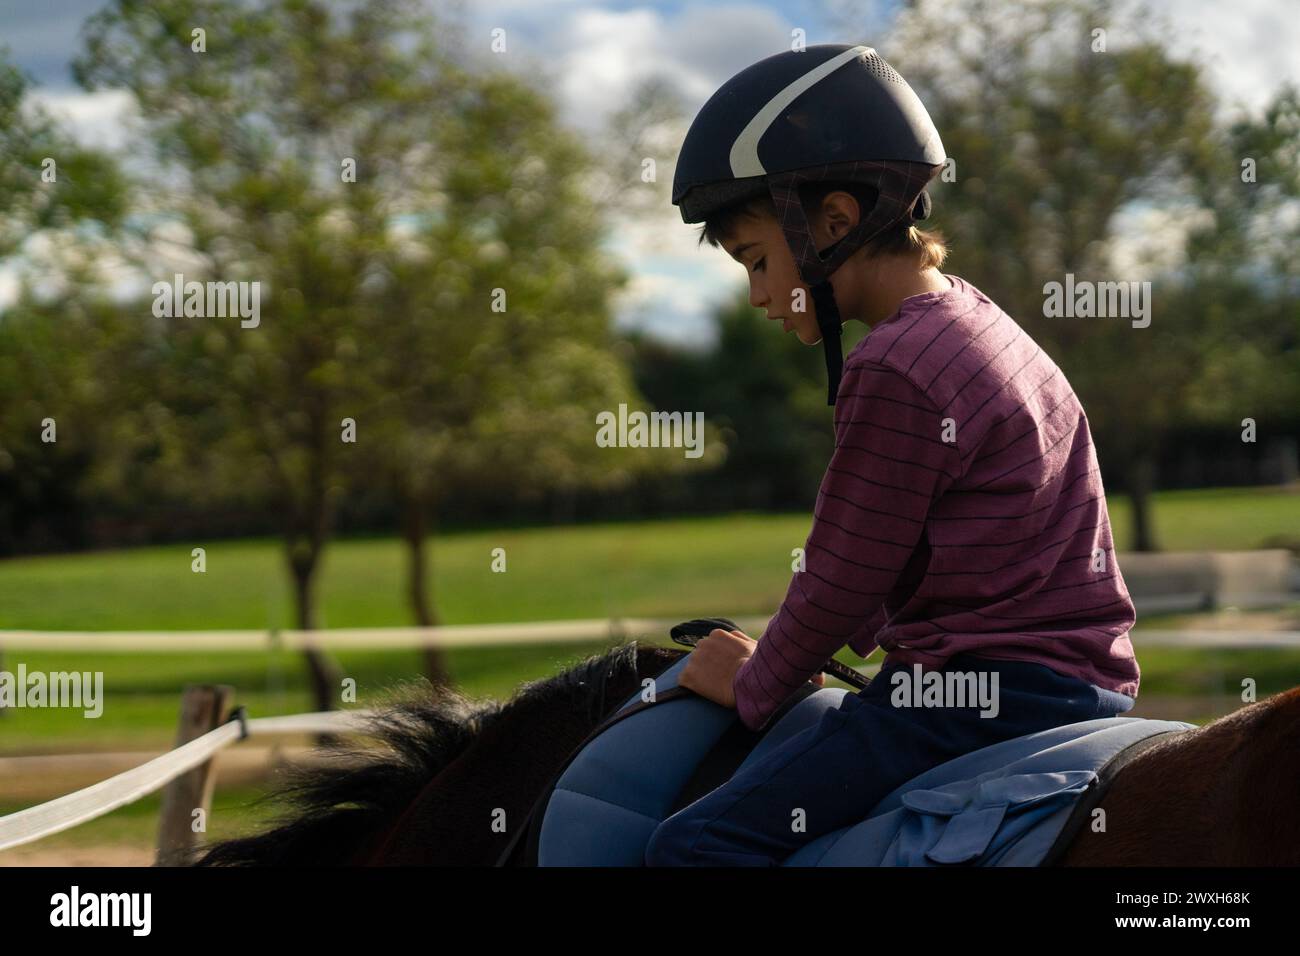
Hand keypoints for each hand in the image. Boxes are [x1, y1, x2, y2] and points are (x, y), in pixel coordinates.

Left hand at [678, 628, 824, 708]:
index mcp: (721, 634)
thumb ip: (786, 658)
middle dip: (711, 669)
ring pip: (694, 670)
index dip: (722, 662)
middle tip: (726, 683)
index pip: (714, 647)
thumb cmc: (766, 673)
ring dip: (702, 679)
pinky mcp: (688, 676)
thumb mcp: (775, 659)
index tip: (732, 673)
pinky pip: (685, 682)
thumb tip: (821, 678)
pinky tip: (707, 695)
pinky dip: (693, 689)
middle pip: (702, 657)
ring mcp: (695, 658)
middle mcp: (705, 642)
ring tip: (719, 690)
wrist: (752, 688)